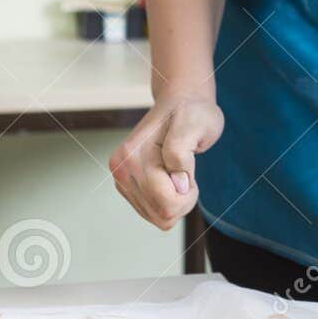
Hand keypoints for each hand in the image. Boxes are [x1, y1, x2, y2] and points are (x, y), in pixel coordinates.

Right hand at [109, 94, 223, 229]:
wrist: (180, 101)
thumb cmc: (192, 112)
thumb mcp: (196, 124)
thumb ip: (182, 153)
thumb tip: (178, 185)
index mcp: (132, 157)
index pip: (166, 204)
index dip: (188, 194)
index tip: (190, 170)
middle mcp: (121, 170)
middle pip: (161, 215)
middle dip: (183, 199)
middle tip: (187, 172)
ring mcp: (122, 179)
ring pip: (157, 218)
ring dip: (176, 200)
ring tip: (179, 172)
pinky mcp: (128, 186)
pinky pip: (154, 213)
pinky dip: (169, 200)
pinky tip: (171, 177)